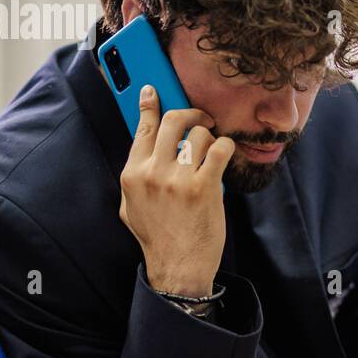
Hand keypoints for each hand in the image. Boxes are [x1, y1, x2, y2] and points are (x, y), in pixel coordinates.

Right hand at [119, 84, 235, 296]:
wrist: (178, 267)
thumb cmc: (158, 237)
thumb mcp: (130, 206)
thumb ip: (135, 176)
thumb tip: (140, 149)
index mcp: (132, 175)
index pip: (142, 128)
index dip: (149, 105)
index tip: (153, 91)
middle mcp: (152, 173)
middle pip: (173, 121)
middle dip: (192, 113)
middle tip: (203, 119)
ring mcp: (178, 180)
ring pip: (200, 134)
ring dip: (211, 137)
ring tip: (213, 149)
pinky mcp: (204, 188)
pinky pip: (220, 150)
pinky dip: (226, 148)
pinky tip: (224, 155)